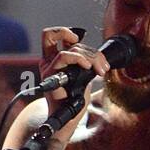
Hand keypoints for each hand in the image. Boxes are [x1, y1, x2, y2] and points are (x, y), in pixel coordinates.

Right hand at [39, 26, 111, 144]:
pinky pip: (63, 57)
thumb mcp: (82, 75)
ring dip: (91, 56)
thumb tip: (97, 54)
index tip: (78, 39)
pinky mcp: (50, 75)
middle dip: (89, 49)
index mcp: (53, 59)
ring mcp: (48, 68)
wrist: (67, 118)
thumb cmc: (73, 99)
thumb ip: (84, 62)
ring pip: (70, 48)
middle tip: (101, 64)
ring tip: (100, 69)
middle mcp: (48, 62)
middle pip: (60, 37)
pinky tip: (89, 68)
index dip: (65, 32)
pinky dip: (80, 59)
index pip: (52, 36)